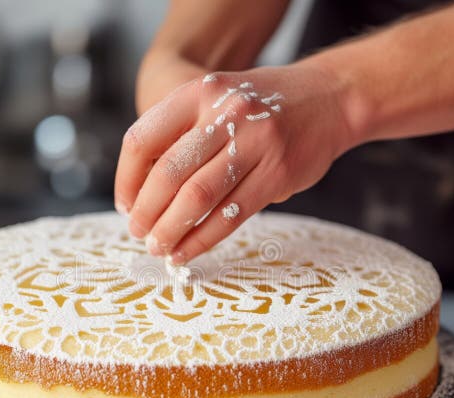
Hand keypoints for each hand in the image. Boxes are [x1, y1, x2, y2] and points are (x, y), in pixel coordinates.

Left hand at [114, 62, 354, 264]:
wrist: (329, 97)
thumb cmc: (261, 106)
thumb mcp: (217, 98)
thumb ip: (182, 133)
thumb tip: (141, 192)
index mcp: (198, 91)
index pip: (143, 139)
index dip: (126, 179)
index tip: (125, 205)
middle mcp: (225, 113)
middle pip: (169, 173)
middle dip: (147, 212)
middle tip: (138, 233)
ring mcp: (255, 143)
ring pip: (198, 197)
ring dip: (171, 230)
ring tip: (159, 247)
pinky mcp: (278, 173)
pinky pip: (231, 215)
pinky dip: (203, 239)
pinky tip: (188, 250)